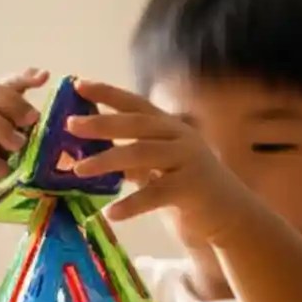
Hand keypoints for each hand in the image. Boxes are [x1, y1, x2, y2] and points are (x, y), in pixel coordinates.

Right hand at [0, 68, 48, 221]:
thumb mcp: (17, 163)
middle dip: (14, 102)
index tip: (44, 77)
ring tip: (19, 145)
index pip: (5, 88)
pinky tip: (2, 171)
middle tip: (33, 119)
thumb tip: (70, 152)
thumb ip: (34, 151)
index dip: (23, 78)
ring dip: (2, 127)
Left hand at [67, 79, 258, 242]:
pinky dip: (131, 204)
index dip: (107, 93)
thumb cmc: (190, 193)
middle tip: (71, 125)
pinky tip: (111, 213)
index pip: (135, 105)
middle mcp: (180, 138)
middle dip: (102, 122)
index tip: (78, 84)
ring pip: (142, 154)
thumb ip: (132, 160)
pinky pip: (155, 193)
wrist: (230, 217)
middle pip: (136, 124)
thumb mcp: (158, 171)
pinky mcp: (191, 188)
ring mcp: (188, 161)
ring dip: (107, 160)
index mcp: (170, 128)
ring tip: (78, 170)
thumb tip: (93, 153)